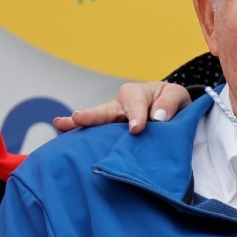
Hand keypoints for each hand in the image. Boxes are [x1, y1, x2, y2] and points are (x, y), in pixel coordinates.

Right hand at [51, 81, 194, 135]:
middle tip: (78, 118)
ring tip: (60, 125)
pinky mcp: (110, 134)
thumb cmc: (170, 101)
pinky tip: (66, 142)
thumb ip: (169, 103)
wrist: (168, 111)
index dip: (135, 116)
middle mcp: (118, 105)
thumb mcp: (177, 96)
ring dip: (77, 124)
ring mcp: (112, 120)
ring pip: (95, 123)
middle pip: (104, 111)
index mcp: (135, 93)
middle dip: (91, 115)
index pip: (135, 105)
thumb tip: (157, 118)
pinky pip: (97, 136)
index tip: (137, 129)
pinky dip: (82, 138)